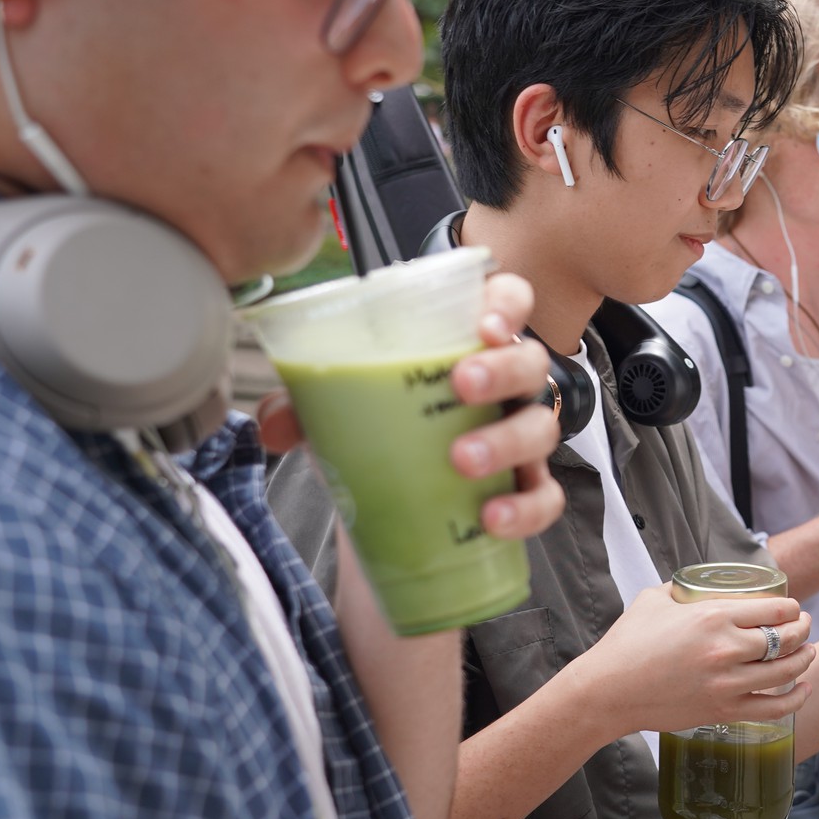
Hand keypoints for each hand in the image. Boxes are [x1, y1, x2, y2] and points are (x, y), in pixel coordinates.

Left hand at [258, 271, 565, 541]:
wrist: (393, 501)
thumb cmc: (383, 426)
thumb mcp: (343, 405)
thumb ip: (304, 403)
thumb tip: (273, 423)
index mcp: (470, 344)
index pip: (511, 300)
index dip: (508, 305)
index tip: (482, 324)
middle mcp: (507, 386)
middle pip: (531, 362)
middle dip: (502, 369)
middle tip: (460, 384)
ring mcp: (521, 436)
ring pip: (542, 428)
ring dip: (506, 440)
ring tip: (461, 459)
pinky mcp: (524, 490)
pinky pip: (546, 497)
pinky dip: (525, 508)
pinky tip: (491, 518)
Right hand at [565, 584, 815, 742]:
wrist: (608, 691)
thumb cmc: (627, 643)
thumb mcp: (654, 599)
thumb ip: (682, 590)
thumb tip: (697, 586)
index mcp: (712, 616)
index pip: (773, 610)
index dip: (792, 609)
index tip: (793, 608)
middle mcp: (726, 649)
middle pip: (786, 639)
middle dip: (803, 630)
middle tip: (805, 626)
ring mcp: (727, 684)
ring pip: (785, 672)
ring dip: (804, 660)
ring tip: (809, 653)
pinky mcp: (723, 712)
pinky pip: (773, 708)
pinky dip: (795, 700)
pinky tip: (803, 690)